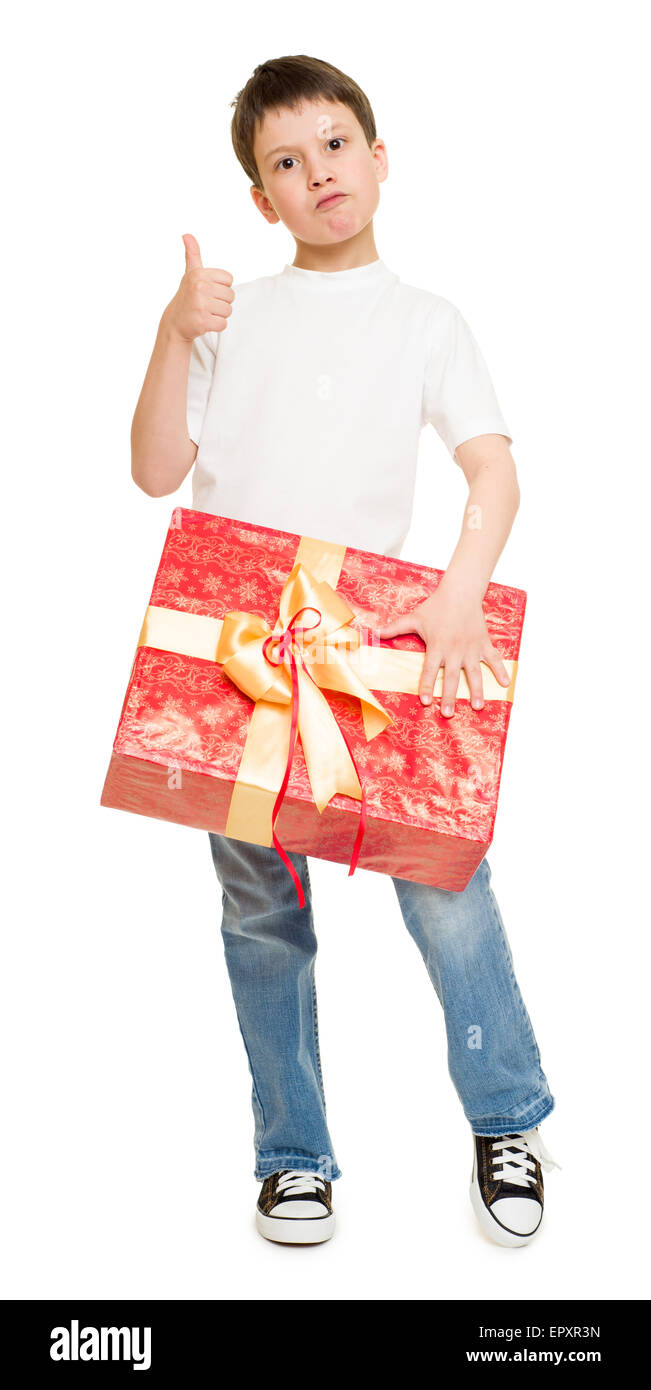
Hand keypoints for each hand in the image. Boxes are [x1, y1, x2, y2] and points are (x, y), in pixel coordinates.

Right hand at [162, 234, 234, 342]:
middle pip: (231, 296)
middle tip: (206, 304)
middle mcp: (200, 287)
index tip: (208, 291)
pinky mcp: (203, 321)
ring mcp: (200, 304)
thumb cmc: (187, 297)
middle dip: (221, 302)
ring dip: (219, 315)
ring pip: (228, 311)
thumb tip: (187, 235)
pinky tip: (204, 322)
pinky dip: (216, 326)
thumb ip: (192, 254)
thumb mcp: (190, 274)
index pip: (229, 280)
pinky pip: (223, 324)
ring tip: (205, 313)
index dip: (221, 288)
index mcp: (200, 274)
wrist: (174, 323)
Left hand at [375, 584, 510, 715]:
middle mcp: (455, 650)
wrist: (460, 592)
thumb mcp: (414, 618)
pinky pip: (494, 659)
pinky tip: (506, 684)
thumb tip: (371, 632)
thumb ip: (394, 628)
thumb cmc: (435, 607)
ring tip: (477, 707)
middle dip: (449, 696)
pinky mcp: (484, 644)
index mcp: (437, 646)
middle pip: (451, 678)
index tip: (425, 701)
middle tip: (448, 714)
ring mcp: (471, 648)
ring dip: (476, 690)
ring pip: (475, 673)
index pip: (430, 670)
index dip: (426, 685)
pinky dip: (501, 671)